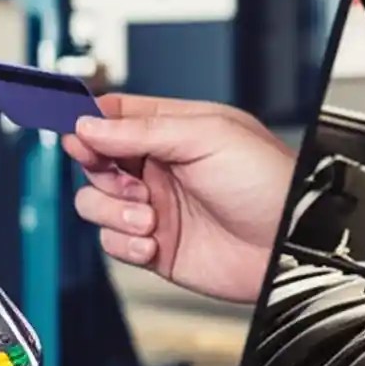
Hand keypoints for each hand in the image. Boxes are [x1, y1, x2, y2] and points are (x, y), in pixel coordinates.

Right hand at [62, 94, 294, 303]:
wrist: (290, 246)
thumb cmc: (269, 183)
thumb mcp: (207, 137)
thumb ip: (143, 130)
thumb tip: (90, 126)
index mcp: (174, 130)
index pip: (113, 118)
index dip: (88, 124)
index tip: (74, 131)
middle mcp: (160, 168)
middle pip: (95, 161)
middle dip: (100, 171)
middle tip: (125, 180)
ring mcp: (156, 208)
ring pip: (96, 204)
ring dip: (112, 211)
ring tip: (147, 217)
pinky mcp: (155, 248)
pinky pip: (113, 243)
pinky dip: (125, 244)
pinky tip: (153, 243)